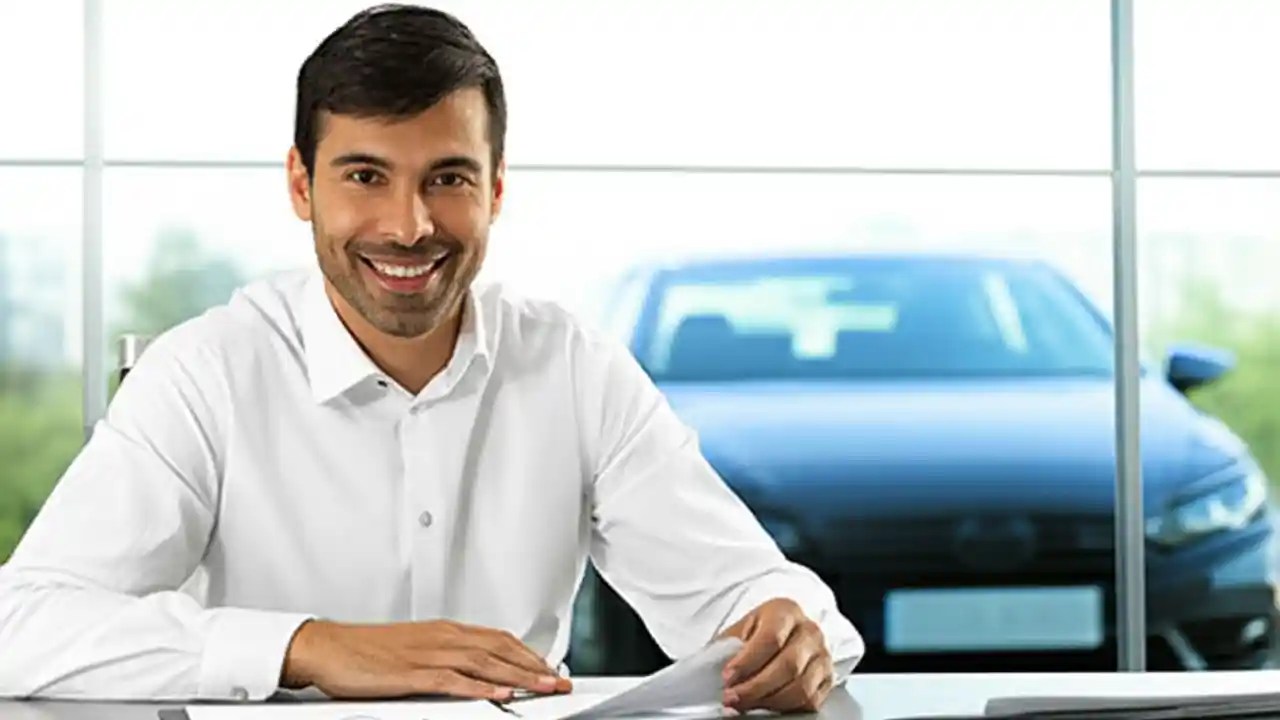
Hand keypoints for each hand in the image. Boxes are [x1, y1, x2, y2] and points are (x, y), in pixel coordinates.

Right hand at [280, 619, 572, 699]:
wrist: (328, 647)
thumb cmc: (365, 651)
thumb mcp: (413, 649)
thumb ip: (444, 657)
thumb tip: (472, 671)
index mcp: (443, 630)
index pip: (497, 638)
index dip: (526, 653)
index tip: (547, 667)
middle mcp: (441, 637)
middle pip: (498, 648)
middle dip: (533, 666)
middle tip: (558, 681)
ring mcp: (428, 654)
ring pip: (484, 662)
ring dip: (517, 676)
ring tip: (542, 687)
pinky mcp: (411, 673)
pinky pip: (453, 679)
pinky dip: (480, 687)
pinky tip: (498, 695)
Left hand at [717, 598, 833, 713]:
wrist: (782, 634)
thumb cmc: (756, 633)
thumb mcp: (739, 631)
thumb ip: (729, 650)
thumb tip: (711, 674)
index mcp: (785, 611)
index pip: (770, 638)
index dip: (747, 661)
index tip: (727, 678)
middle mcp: (809, 631)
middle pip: (788, 665)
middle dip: (755, 687)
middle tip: (732, 698)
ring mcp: (822, 655)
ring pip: (801, 687)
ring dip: (769, 702)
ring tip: (745, 705)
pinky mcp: (827, 678)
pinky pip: (811, 701)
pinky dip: (786, 708)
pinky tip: (766, 706)